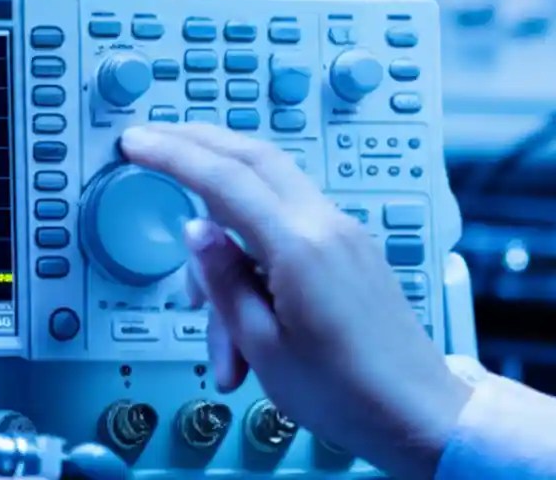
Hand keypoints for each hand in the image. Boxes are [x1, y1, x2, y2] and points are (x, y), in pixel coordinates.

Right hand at [121, 123, 471, 479]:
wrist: (420, 415)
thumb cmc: (346, 394)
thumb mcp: (264, 346)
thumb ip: (223, 280)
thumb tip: (195, 229)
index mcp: (300, 247)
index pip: (224, 178)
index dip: (172, 154)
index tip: (135, 142)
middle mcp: (326, 226)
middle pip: (252, 156)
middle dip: (196, 142)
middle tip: (151, 140)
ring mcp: (342, 233)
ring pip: (266, 195)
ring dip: (222, 232)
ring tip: (214, 327)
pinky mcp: (348, 249)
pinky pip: (287, 224)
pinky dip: (251, 245)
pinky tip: (239, 305)